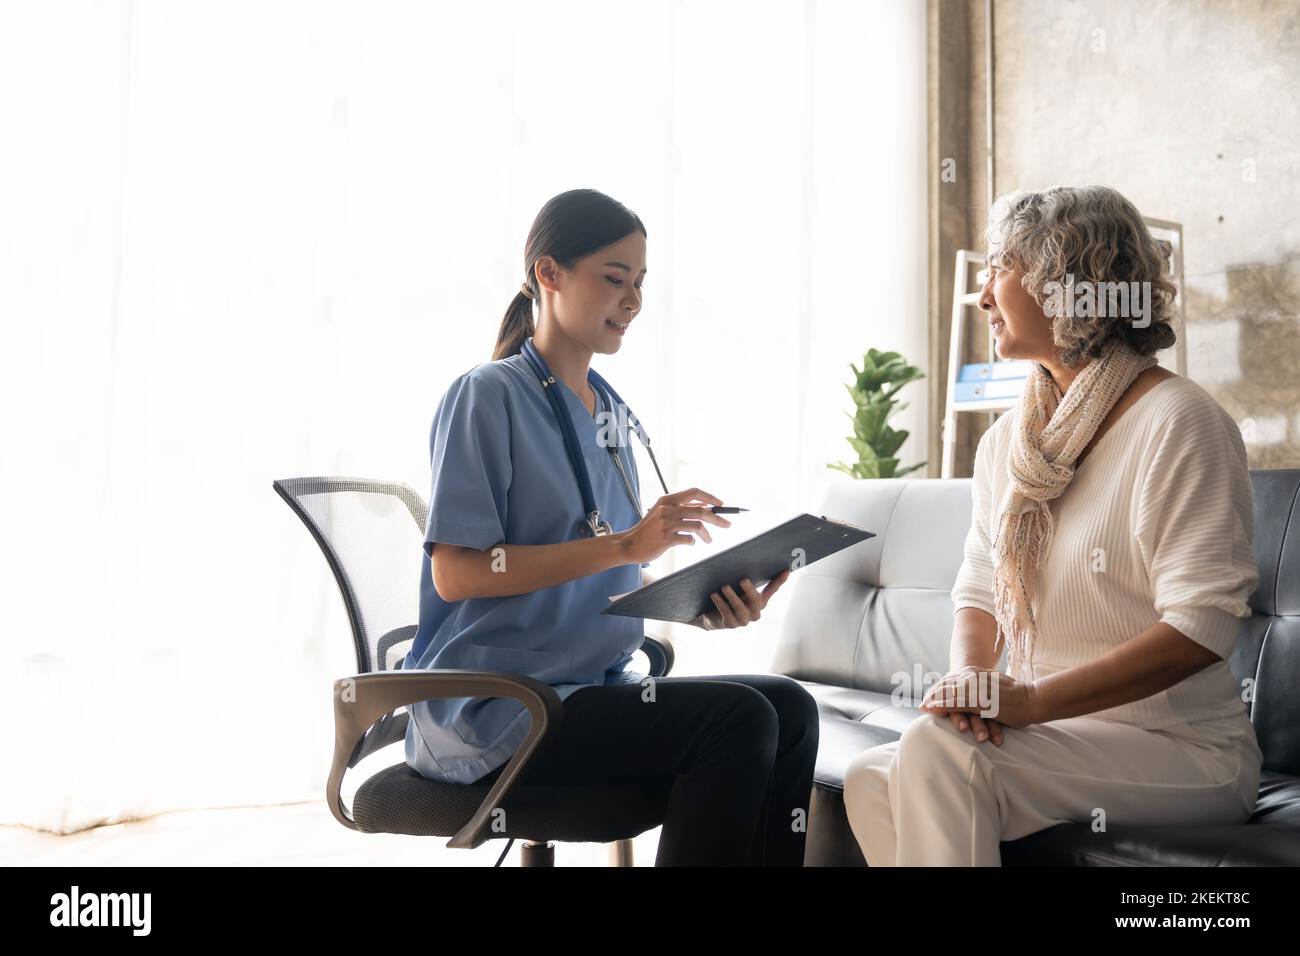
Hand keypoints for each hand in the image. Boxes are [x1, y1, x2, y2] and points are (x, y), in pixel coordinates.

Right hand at [616, 488, 731, 564]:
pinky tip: (689, 543)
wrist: (630, 544)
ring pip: (697, 526)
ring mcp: (666, 524)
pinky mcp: (666, 539)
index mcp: (667, 500)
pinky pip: (688, 539)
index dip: (710, 497)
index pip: (694, 492)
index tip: (721, 504)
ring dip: (706, 534)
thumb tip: (706, 506)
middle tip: (727, 524)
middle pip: (701, 511)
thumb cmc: (649, 530)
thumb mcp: (661, 513)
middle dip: (718, 518)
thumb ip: (681, 508)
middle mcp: (667, 509)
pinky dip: (693, 542)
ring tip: (708, 540)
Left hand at [689, 570, 790, 630]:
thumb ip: (745, 580)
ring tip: (724, 586)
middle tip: (743, 579)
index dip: (779, 581)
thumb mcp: (738, 589)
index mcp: (760, 602)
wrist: (713, 616)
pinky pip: (726, 614)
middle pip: (756, 601)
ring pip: (740, 609)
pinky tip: (714, 595)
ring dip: (732, 597)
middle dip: (750, 590)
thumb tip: (745, 560)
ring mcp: (743, 620)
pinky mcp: (731, 624)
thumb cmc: (728, 598)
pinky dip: (720, 603)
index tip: (786, 570)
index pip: (772, 590)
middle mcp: (754, 612)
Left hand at [918, 665, 1039, 737]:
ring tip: (924, 708)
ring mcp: (976, 689)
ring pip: (949, 693)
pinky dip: (943, 706)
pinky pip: (957, 703)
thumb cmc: (1015, 694)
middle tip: (921, 705)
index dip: (938, 688)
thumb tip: (971, 690)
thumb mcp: (993, 685)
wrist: (1032, 699)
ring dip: (934, 701)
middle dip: (933, 695)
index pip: (951, 679)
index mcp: (975, 673)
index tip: (929, 697)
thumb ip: (980, 685)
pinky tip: (934, 711)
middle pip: (947, 685)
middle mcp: (973, 678)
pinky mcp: (980, 701)